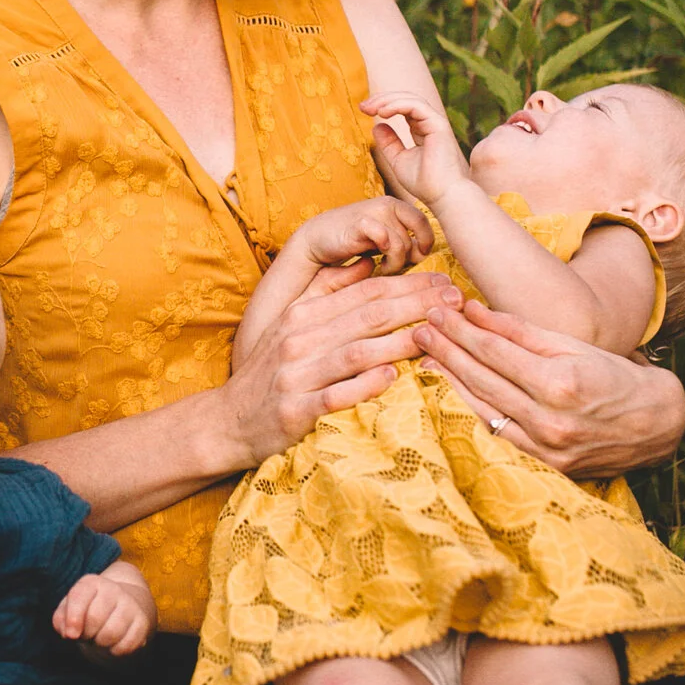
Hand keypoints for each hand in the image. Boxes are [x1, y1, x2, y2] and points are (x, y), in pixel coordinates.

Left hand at [53, 570, 152, 654]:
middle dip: (86, 635)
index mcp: (92, 583)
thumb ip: (61, 619)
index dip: (73, 619)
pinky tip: (113, 644)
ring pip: (111, 633)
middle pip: (95, 618)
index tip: (71, 635)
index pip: (79, 596)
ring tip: (99, 639)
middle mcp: (113, 589)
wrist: (125, 606)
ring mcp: (131, 605)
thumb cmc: (90, 610)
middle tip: (87, 635)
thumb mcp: (70, 609)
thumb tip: (69, 633)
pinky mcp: (143, 622)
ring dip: (100, 644)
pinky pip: (126, 645)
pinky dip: (115, 651)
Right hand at [223, 264, 460, 459]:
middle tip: (457, 303)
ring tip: (438, 336)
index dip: (409, 285)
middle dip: (417, 306)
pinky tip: (393, 378)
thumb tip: (368, 263)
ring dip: (401, 343)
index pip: (364, 292)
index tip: (445, 283)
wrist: (227, 421)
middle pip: (368, 316)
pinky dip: (365, 385)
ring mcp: (295, 375)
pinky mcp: (294, 411)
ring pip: (357, 353)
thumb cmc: (268, 373)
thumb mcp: (290, 324)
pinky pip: (336, 395)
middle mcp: (298, 339)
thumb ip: (326, 292)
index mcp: (302, 313)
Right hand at [296, 196, 433, 275]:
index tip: (417, 257)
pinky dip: (386, 254)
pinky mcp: (361, 223)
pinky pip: (387, 240)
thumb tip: (422, 254)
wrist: (318, 238)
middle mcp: (387, 204)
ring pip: (402, 244)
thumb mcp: (383, 236)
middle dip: (408, 257)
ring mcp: (374, 212)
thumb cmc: (353, 240)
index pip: (423, 221)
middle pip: (414, 237)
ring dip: (396, 262)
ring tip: (384, 267)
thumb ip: (402, 240)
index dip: (425, 242)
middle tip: (394, 264)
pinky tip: (375, 261)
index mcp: (394, 205)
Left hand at [361, 92, 470, 206]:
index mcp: (421, 130)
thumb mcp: (398, 160)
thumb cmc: (423, 183)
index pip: (402, 108)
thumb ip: (389, 143)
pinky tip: (383, 112)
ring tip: (371, 108)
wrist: (441, 196)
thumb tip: (376, 125)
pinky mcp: (438, 125)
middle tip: (363, 106)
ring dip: (388, 100)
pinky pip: (416, 106)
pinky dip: (398, 105)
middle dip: (382, 99)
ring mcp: (435, 123)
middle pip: (405, 100)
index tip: (363, 110)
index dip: (382, 105)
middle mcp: (429, 123)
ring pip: (411, 99)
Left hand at [412, 299, 684, 476]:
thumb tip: (474, 311)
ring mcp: (545, 447)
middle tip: (420, 327)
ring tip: (427, 355)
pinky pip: (497, 434)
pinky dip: (472, 411)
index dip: (461, 329)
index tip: (438, 311)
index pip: (494, 351)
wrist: (654, 425)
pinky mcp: (544, 465)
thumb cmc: (613, 376)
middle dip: (447, 349)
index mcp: (559, 381)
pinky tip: (451, 392)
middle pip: (482, 378)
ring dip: (450, 380)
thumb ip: (520, 330)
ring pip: (482, 408)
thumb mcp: (572, 344)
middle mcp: (549, 418)